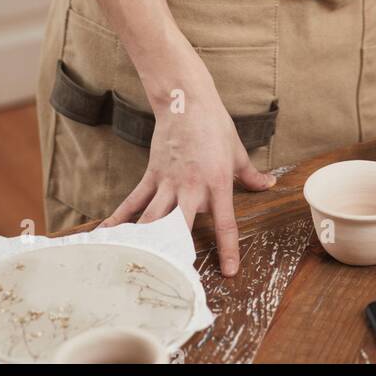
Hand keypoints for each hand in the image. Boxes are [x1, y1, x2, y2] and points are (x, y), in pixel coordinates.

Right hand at [96, 84, 276, 275]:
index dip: (227, 249)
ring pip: (154, 217)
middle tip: (173, 275)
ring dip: (146, 241)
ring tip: (137, 263)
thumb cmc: (215, 125)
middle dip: (177, 252)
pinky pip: (134, 199)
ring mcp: (168, 181)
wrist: (186, 101)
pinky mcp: (152, 174)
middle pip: (181, 226)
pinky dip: (120, 217)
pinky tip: (107, 233)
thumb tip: (269, 184)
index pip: (225, 222)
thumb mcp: (238, 151)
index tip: (228, 271)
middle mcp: (191, 186)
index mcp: (217, 183)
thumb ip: (250, 175)